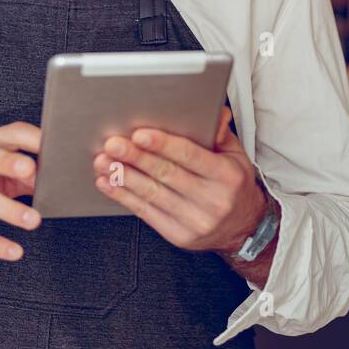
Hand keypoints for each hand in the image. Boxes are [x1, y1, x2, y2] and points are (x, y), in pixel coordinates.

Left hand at [92, 105, 266, 255]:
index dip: (163, 145)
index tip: (140, 134)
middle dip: (136, 157)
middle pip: (166, 174)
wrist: (244, 229)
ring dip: (124, 176)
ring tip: (105, 161)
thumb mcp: (237, 156)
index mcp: (226, 176)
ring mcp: (194, 221)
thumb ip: (221, 133)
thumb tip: (213, 112)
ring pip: (152, 194)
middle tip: (113, 143)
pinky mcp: (178, 235)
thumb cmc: (234, 187)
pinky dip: (124, 196)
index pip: (191, 156)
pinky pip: (146, 213)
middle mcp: (212, 200)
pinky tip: (109, 183)